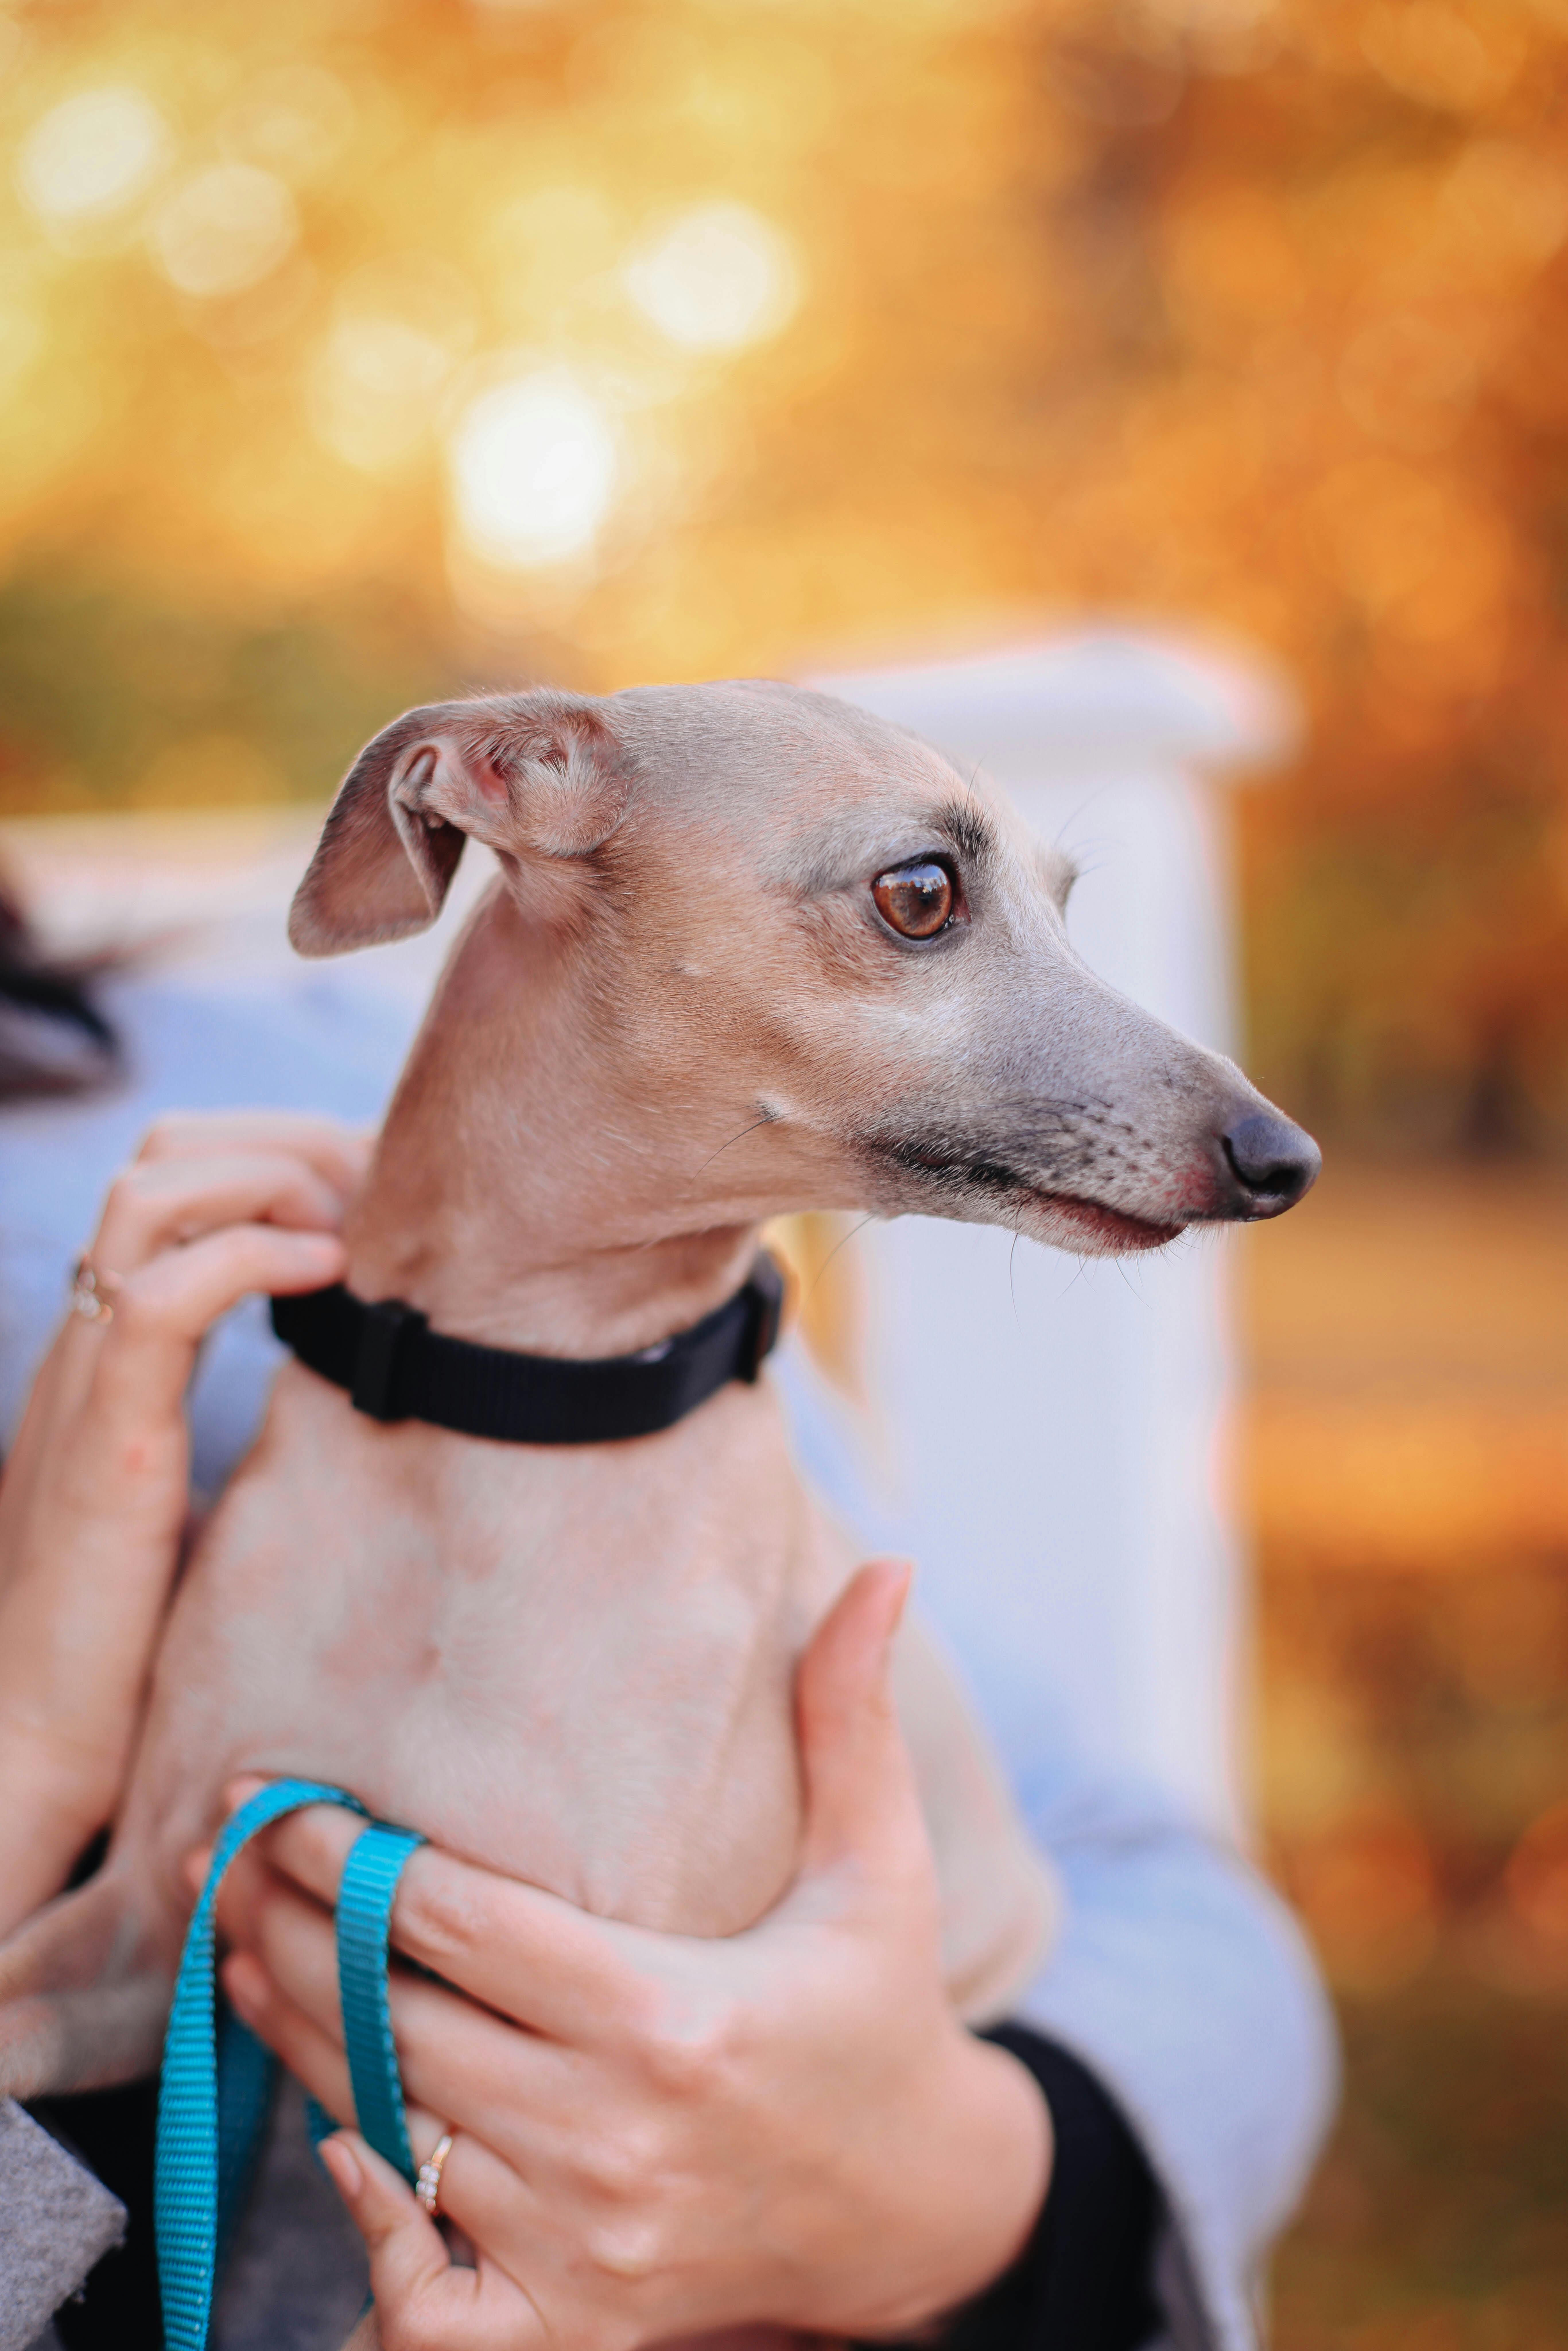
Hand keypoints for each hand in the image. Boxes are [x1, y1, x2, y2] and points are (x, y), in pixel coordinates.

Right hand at [0, 1111, 369, 1933]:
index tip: (368, 1187)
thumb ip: (232, 1435)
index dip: (274, 1153)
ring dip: (268, 1176)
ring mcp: (89, 1386)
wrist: (30, 1744)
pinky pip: (159, 1301)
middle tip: (376, 1188)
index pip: (174, 1183)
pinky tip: (325, 1272)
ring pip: (148, 1195)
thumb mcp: (186, 1499)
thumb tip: (340, 1399)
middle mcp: (90, 1347)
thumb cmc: (118, 1639)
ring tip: (350, 1223)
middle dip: (281, 1139)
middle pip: (164, 1156)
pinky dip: (248, 1256)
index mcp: (112, 1354)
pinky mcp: (107, 1444)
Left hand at [214, 1562, 1052, 2350]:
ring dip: (295, 2036)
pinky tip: (326, 2138)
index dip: (347, 1855)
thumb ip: (853, 1713)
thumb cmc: (879, 2008)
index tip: (271, 1798)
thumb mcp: (880, 1860)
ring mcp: (585, 2239)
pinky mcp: (575, 2320)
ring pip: (389, 2127)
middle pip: (393, 2019)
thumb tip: (883, 1568)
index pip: (457, 1922)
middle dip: (288, 1929)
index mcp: (672, 2019)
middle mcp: (614, 2136)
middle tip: (221, 1856)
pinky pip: (421, 2289)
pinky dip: (366, 2218)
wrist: (916, 2205)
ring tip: (235, 1947)